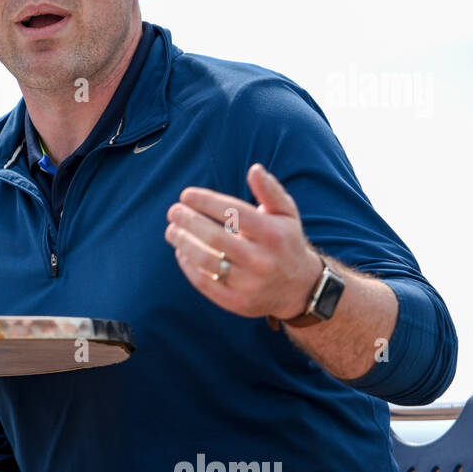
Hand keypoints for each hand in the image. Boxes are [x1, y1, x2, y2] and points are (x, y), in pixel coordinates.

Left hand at [165, 163, 322, 320]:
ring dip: (183, 244)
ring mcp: (249, 285)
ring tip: (172, 231)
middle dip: (188, 222)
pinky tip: (181, 251)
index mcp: (273, 235)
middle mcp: (262, 261)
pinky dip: (188, 266)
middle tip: (173, 212)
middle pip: (215, 238)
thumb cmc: (286, 242)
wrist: (300, 289)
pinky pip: (205, 283)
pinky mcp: (237, 303)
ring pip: (206, 262)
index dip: (206, 201)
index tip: (186, 195)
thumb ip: (270, 191)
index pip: (233, 213)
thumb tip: (254, 169)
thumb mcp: (286, 214)